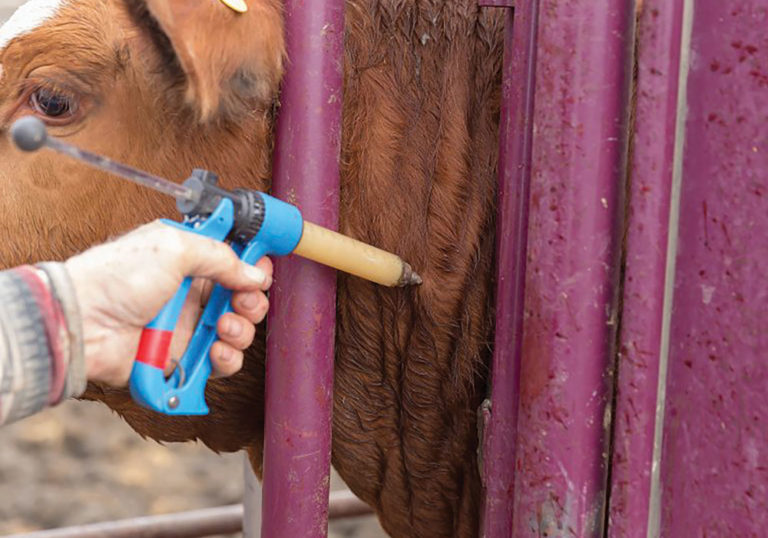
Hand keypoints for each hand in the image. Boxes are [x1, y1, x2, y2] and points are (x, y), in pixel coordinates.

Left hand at [64, 221, 272, 385]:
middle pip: (244, 297)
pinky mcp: (184, 358)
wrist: (84, 323)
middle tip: (243, 300)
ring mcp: (190, 327)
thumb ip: (221, 256)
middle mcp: (193, 293)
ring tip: (223, 327)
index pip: (233, 259)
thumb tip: (255, 273)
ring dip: (241, 328)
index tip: (263, 266)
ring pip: (239, 330)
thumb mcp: (174, 247)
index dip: (252, 262)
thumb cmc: (116, 277)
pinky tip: (216, 350)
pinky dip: (226, 358)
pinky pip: (221, 362)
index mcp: (189, 260)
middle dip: (253, 300)